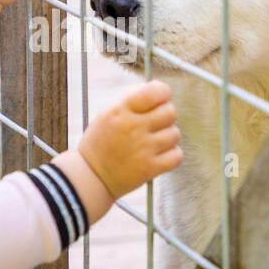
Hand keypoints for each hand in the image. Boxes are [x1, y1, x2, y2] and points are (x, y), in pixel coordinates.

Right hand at [77, 80, 181, 199]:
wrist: (91, 176)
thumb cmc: (100, 143)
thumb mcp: (108, 114)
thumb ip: (131, 102)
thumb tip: (157, 91)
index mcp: (121, 111)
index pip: (154, 92)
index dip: (163, 92)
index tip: (162, 96)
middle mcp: (133, 128)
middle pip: (170, 112)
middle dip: (166, 115)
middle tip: (157, 122)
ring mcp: (143, 149)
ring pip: (174, 134)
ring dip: (168, 136)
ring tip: (155, 140)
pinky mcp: (150, 168)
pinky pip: (177, 155)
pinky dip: (172, 154)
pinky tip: (160, 154)